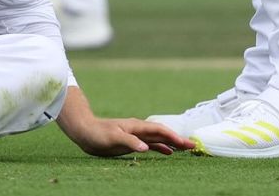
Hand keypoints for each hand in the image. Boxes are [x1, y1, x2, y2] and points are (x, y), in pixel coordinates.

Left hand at [66, 116, 192, 157]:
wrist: (85, 131)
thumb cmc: (98, 133)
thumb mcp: (113, 138)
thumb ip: (130, 141)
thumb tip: (146, 147)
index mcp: (136, 126)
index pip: (159, 130)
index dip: (172, 136)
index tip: (185, 143)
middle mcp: (138, 129)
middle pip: (162, 133)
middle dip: (177, 139)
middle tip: (193, 145)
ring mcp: (136, 135)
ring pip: (158, 138)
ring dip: (171, 143)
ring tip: (185, 149)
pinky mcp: (132, 141)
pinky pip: (151, 144)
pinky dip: (161, 147)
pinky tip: (168, 152)